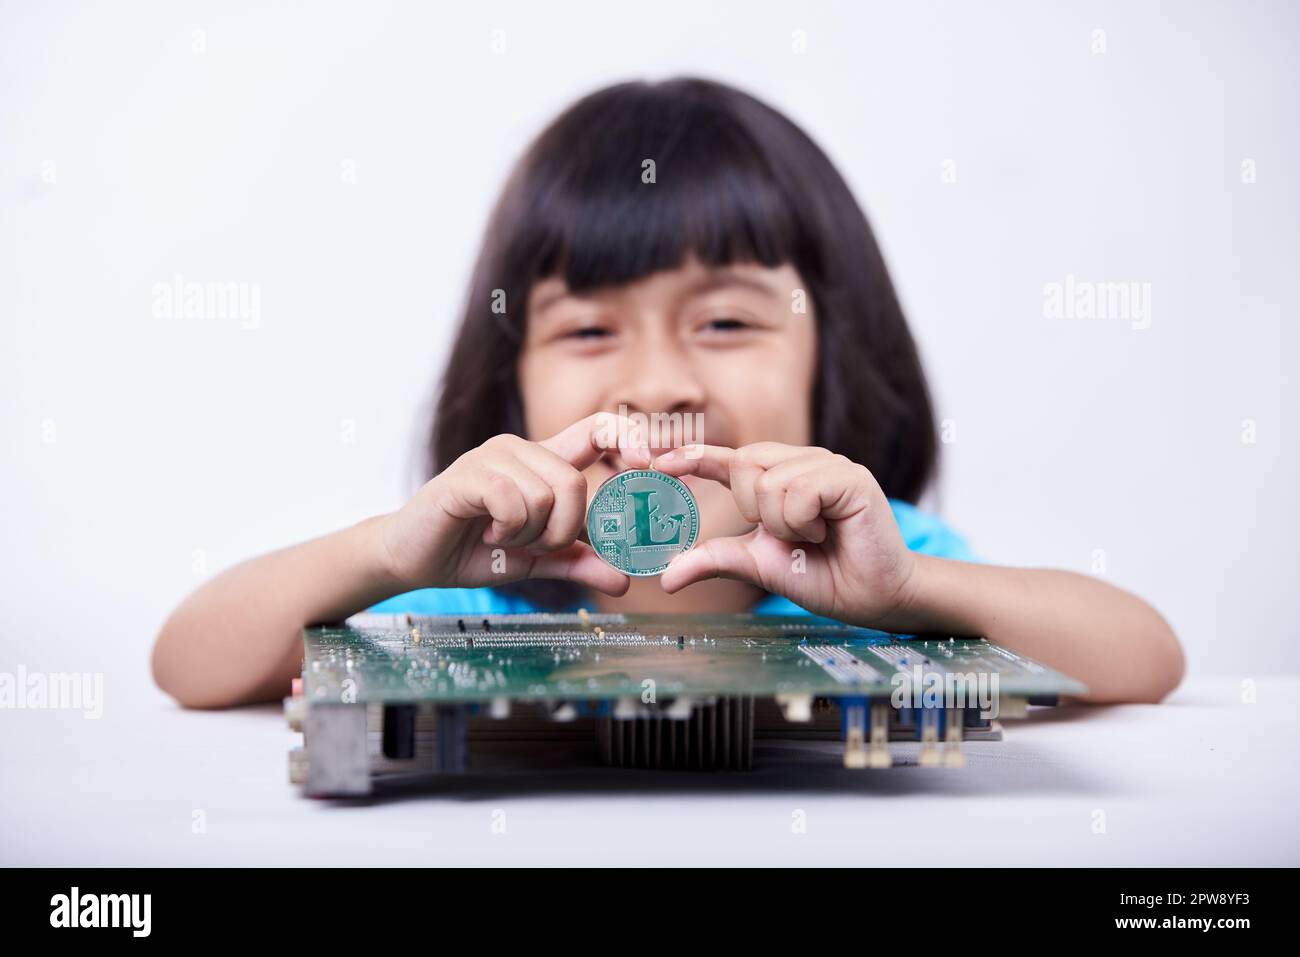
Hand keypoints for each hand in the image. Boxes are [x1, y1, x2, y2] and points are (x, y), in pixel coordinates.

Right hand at [378, 414, 651, 594]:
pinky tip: (487, 532)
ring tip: (504, 537)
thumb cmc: (473, 550)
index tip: (649, 464)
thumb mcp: (537, 560)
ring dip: (532, 534)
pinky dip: (508, 528)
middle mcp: (522, 449)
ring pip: (548, 495)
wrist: (413, 558)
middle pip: (576, 482)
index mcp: (545, 462)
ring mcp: (494, 457)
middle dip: (565, 530)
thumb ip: (580, 562)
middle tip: (536, 543)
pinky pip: (515, 501)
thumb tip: (626, 580)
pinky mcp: (469, 474)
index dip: (631, 438)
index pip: (600, 428)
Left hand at [652, 443, 918, 627]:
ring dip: (782, 524)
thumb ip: (714, 560)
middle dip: (752, 510)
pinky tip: (828, 531)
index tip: (654, 465)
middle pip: (743, 465)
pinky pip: (799, 491)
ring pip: (768, 482)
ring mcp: (827, 464)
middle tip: (788, 536)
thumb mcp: (757, 565)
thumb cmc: (822, 575)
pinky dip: (803, 521)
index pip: (726, 458)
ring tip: (813, 536)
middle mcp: (800, 462)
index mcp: (776, 477)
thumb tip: (665, 577)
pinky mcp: (849, 476)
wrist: (873, 597)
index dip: (690, 457)